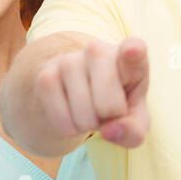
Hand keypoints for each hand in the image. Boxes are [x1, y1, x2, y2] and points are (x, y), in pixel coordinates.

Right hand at [34, 37, 150, 147]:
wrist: (77, 96)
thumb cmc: (116, 103)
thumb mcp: (134, 119)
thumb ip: (134, 130)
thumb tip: (109, 130)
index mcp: (129, 56)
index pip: (134, 49)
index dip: (133, 52)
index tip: (133, 51)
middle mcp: (98, 50)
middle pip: (109, 104)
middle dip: (110, 119)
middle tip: (108, 109)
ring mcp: (69, 61)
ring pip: (85, 115)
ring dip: (89, 125)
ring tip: (90, 109)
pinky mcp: (46, 76)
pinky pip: (62, 120)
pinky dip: (70, 128)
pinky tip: (73, 113)